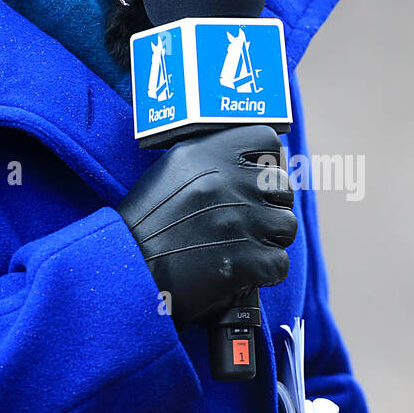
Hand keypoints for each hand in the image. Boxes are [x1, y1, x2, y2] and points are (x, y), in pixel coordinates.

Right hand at [117, 125, 295, 329]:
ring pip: (286, 225)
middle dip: (270, 205)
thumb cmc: (147, 223)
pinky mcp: (246, 260)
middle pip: (282, 186)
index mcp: (209, 153)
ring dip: (270, 239)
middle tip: (250, 220)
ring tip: (244, 246)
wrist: (127, 268)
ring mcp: (240, 221)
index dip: (268, 161)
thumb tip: (251, 162)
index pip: (267, 141)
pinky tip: (244, 271)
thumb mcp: (171, 170)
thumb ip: (210, 159)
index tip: (258, 178)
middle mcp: (228, 181)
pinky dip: (266, 271)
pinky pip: (279, 262)